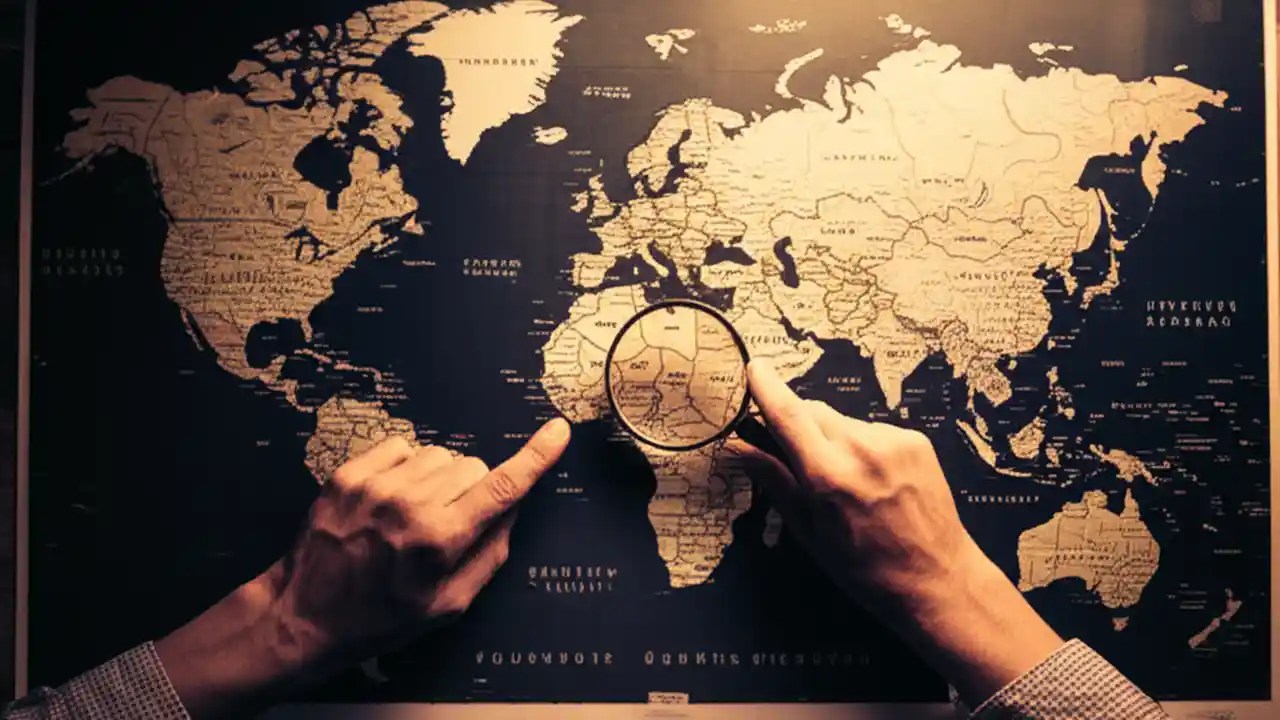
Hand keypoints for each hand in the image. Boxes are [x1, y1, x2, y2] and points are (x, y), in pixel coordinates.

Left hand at [155, 418, 570, 718]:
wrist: (305, 614)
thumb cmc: (381, 617)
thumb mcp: (449, 604)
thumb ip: (491, 553)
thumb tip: (514, 508)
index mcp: (440, 540)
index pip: (502, 487)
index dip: (536, 458)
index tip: (558, 432)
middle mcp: (409, 505)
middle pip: (473, 467)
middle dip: (474, 490)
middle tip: (450, 523)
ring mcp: (376, 485)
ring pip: (439, 455)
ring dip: (440, 477)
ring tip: (415, 514)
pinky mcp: (349, 473)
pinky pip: (402, 446)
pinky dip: (408, 466)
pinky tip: (393, 496)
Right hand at [730, 361, 1060, 705]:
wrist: (938, 579)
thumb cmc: (867, 569)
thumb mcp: (810, 533)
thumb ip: (775, 481)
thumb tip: (737, 447)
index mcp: (830, 476)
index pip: (788, 416)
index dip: (766, 388)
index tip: (754, 368)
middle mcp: (862, 449)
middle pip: (813, 411)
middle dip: (797, 426)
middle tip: (798, 461)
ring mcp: (893, 441)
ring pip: (843, 421)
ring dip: (831, 439)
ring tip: (847, 484)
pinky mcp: (915, 440)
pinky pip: (872, 430)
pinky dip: (861, 446)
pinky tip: (873, 481)